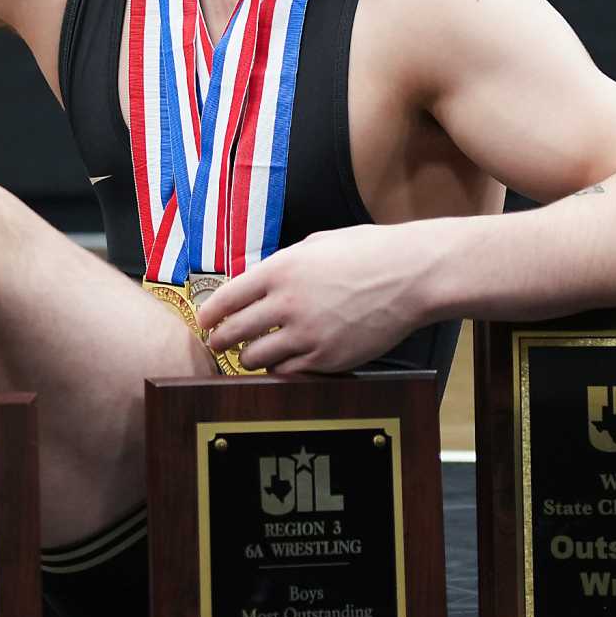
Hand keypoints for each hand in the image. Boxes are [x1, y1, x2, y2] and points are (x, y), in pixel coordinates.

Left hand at [195, 225, 438, 373]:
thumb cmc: (368, 253)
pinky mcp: (327, 358)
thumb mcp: (317, 244)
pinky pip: (287, 372)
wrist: (411, 275)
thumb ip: (284, 263)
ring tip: (251, 354)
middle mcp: (287, 303)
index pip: (225, 299)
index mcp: (280, 270)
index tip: (204, 321)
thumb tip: (259, 280)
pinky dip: (279, 370)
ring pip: (255, 358)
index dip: (208, 314)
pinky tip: (282, 362)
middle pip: (232, 333)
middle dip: (219, 341)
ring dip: (248, 358)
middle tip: (218, 343)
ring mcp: (307, 334)